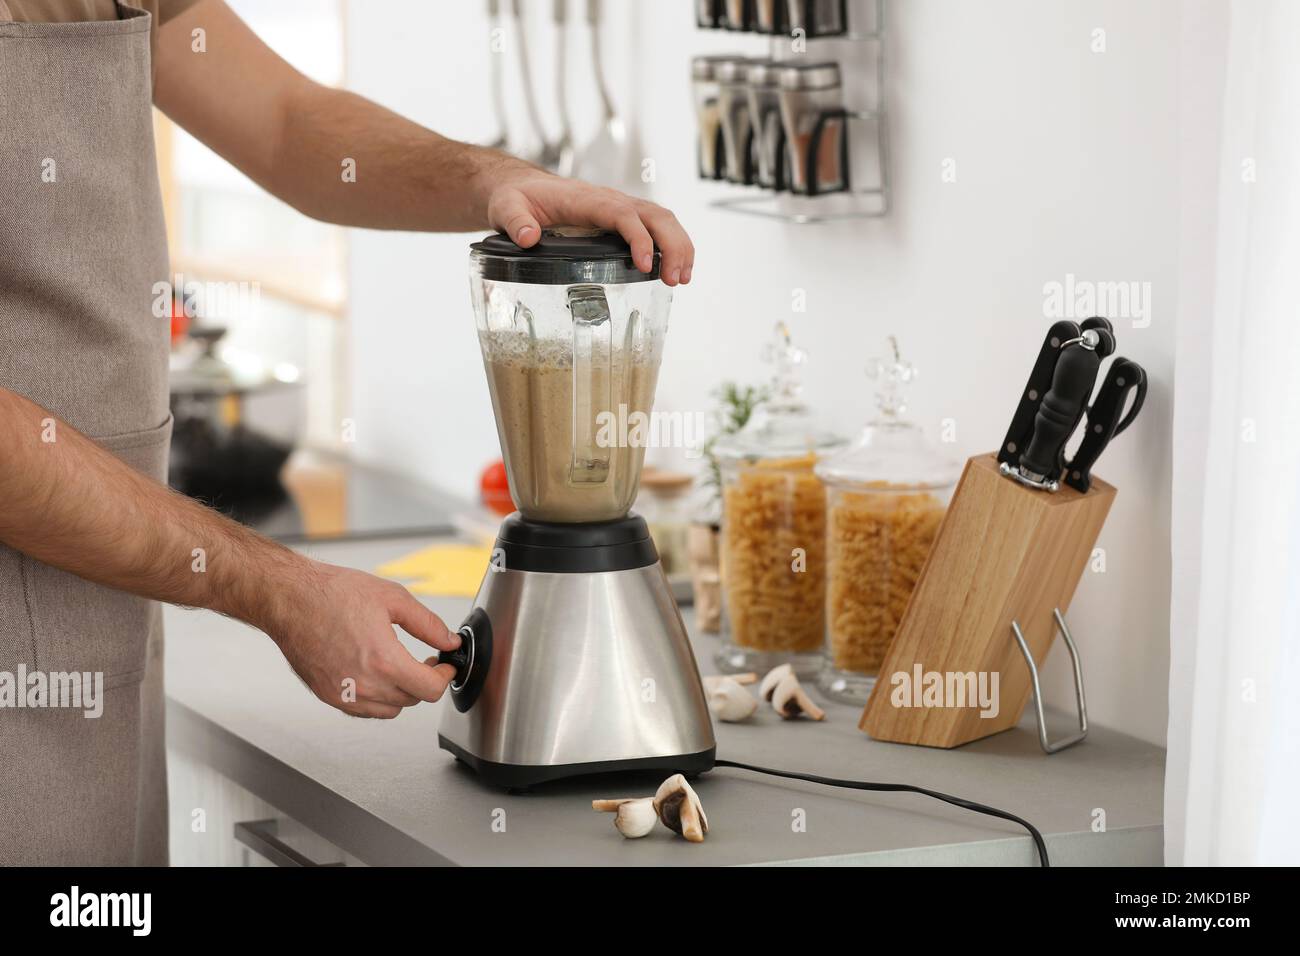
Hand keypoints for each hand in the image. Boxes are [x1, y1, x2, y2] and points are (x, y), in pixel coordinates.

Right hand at [266, 561, 460, 718]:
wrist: (289, 598)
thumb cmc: (331, 593)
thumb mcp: (392, 598)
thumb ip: (427, 624)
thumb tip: (448, 640)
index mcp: (383, 662)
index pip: (430, 690)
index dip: (444, 676)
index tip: (446, 665)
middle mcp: (362, 685)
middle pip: (412, 700)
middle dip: (425, 680)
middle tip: (426, 661)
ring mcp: (342, 695)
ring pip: (390, 710)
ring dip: (402, 692)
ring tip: (401, 666)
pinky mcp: (327, 696)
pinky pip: (364, 710)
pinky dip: (377, 699)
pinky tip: (377, 674)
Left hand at [481, 166, 695, 286]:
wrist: (522, 188)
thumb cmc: (517, 197)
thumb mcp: (507, 207)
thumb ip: (515, 220)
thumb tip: (528, 237)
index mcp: (586, 199)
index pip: (622, 214)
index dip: (638, 238)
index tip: (644, 265)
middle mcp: (610, 200)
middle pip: (655, 215)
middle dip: (671, 245)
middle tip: (674, 280)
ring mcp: (620, 208)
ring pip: (662, 220)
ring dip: (678, 246)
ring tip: (680, 279)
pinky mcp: (623, 218)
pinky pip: (657, 226)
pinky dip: (672, 245)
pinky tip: (674, 269)